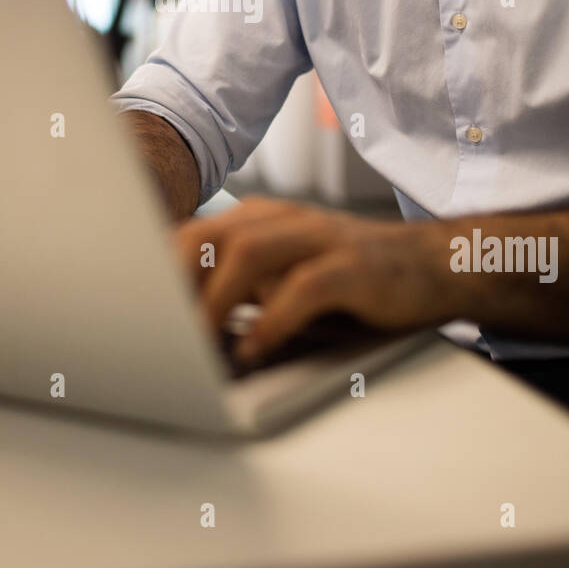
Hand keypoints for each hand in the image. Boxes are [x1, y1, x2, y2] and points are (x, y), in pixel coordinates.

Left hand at [172, 195, 454, 361]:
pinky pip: (304, 286)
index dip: (155, 272)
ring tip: (199, 344)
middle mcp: (284, 219)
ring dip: (216, 301)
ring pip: (248, 253)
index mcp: (260, 220)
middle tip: (156, 330)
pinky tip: (256, 347)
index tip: (132, 313)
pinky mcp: (354, 265)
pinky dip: (273, 319)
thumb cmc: (353, 279)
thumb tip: (183, 327)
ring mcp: (320, 237)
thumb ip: (241, 289)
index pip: (190, 235)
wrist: (436, 266)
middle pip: (207, 235)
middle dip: (173, 282)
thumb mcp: (288, 277)